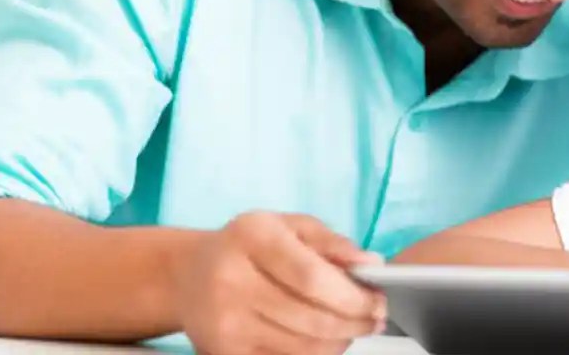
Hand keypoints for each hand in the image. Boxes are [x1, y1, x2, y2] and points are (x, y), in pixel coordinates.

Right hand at [173, 211, 386, 354]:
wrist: (190, 276)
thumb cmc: (250, 247)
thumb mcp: (291, 227)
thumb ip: (333, 243)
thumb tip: (371, 264)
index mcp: (252, 237)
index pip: (312, 278)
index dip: (353, 296)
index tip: (378, 300)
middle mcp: (231, 281)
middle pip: (311, 318)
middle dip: (354, 323)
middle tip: (376, 319)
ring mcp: (224, 323)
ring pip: (302, 348)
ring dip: (339, 342)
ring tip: (353, 329)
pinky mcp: (222, 354)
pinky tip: (325, 341)